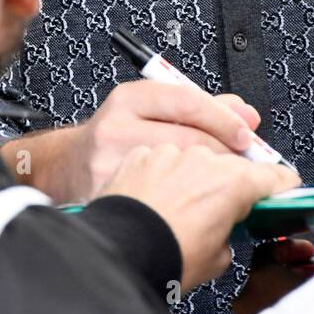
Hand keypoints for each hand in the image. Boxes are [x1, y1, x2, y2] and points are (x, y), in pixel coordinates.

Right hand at [65, 80, 262, 199]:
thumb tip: (246, 116)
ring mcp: (110, 168)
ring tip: (226, 191)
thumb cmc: (117, 139)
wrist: (65, 168)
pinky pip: (164, 206)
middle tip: (248, 170)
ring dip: (212, 186)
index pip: (188, 102)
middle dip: (227, 158)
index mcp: (129, 100)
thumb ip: (203, 109)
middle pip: (189, 141)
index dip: (224, 120)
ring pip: (180, 178)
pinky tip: (199, 213)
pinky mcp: (111, 202)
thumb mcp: (152, 110)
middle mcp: (116, 129)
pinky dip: (189, 212)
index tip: (247, 137)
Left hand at [95, 143, 299, 291]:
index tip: (284, 190)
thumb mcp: (217, 258)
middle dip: (232, 182)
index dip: (282, 186)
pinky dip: (162, 174)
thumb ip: (230, 233)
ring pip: (194, 158)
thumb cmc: (167, 258)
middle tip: (225, 207)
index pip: (274, 176)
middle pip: (231, 164)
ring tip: (181, 206)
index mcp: (233, 182)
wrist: (118, 256)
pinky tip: (155, 199)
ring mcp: (170, 152)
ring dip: (194, 175)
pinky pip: (161, 160)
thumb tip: (225, 230)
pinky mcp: (141, 155)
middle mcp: (203, 158)